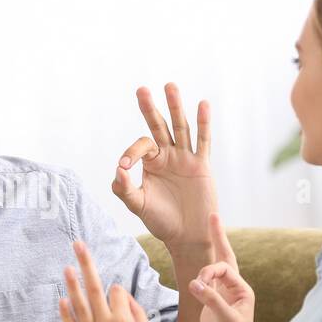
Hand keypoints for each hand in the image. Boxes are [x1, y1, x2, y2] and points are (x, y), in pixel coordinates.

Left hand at [57, 241, 158, 321]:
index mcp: (124, 319)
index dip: (116, 293)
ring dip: (72, 284)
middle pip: (94, 287)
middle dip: (86, 263)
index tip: (117, 301)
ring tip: (66, 267)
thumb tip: (121, 292)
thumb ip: (135, 311)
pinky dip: (65, 313)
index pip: (116, 292)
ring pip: (79, 304)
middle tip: (78, 243)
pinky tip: (61, 299)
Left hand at [112, 84, 217, 252]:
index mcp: (151, 162)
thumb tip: (118, 169)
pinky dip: (204, 123)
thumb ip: (125, 189)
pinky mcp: (202, 165)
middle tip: (141, 89)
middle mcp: (168, 156)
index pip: (141, 146)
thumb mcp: (138, 205)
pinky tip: (203, 104)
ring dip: (175, 107)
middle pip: (159, 126)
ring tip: (169, 86)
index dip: (131, 153)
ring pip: (181, 128)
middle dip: (150, 108)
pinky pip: (203, 141)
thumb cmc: (162, 221)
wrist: (187, 236)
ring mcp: (186, 158)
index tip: (125, 168)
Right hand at [186, 213, 257, 321]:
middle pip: (224, 259)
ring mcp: (220, 299)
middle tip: (213, 217)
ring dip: (206, 259)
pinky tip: (194, 269)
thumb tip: (194, 282)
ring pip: (212, 271)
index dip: (211, 269)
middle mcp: (232, 291)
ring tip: (204, 245)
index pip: (225, 268)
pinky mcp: (209, 308)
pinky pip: (203, 285)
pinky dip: (198, 275)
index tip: (199, 282)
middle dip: (218, 238)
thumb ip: (211, 300)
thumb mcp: (225, 321)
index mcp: (242, 291)